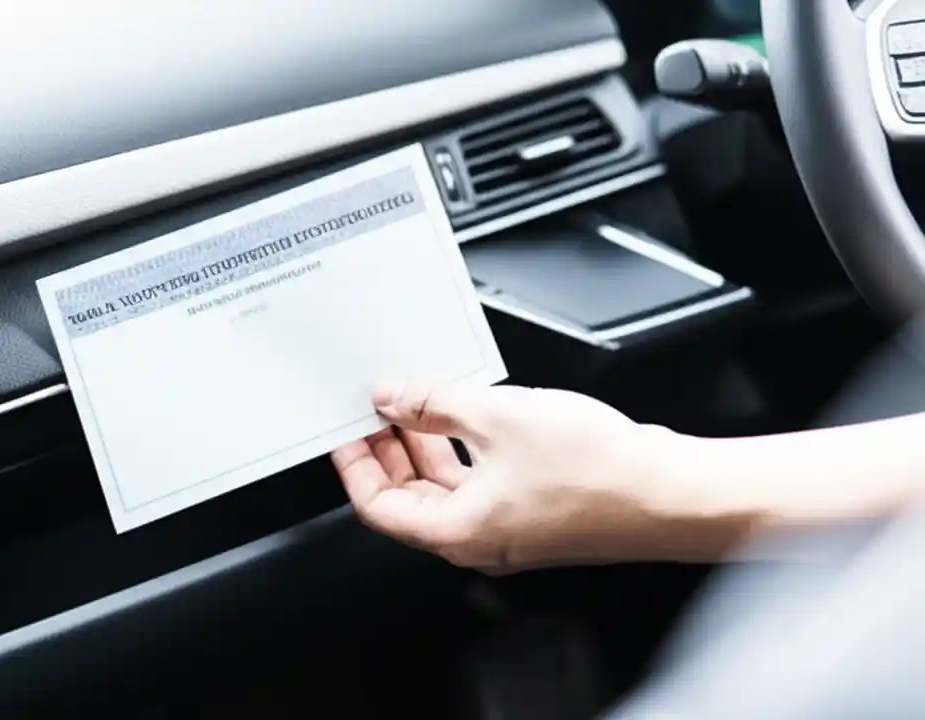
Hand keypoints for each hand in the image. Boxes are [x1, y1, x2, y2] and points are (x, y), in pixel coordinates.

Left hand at [331, 378, 718, 573]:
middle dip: (388, 450)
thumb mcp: (499, 417)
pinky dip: (462, 450)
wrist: (674, 493)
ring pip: (445, 489)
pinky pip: (479, 483)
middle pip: (408, 498)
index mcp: (456, 531)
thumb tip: (392, 396)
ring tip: (417, 402)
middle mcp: (478, 540)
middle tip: (376, 408)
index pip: (377, 505)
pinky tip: (467, 415)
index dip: (355, 463)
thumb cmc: (601, 472)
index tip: (346, 429)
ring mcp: (508, 529)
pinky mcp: (535, 513)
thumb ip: (434, 403)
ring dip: (425, 446)